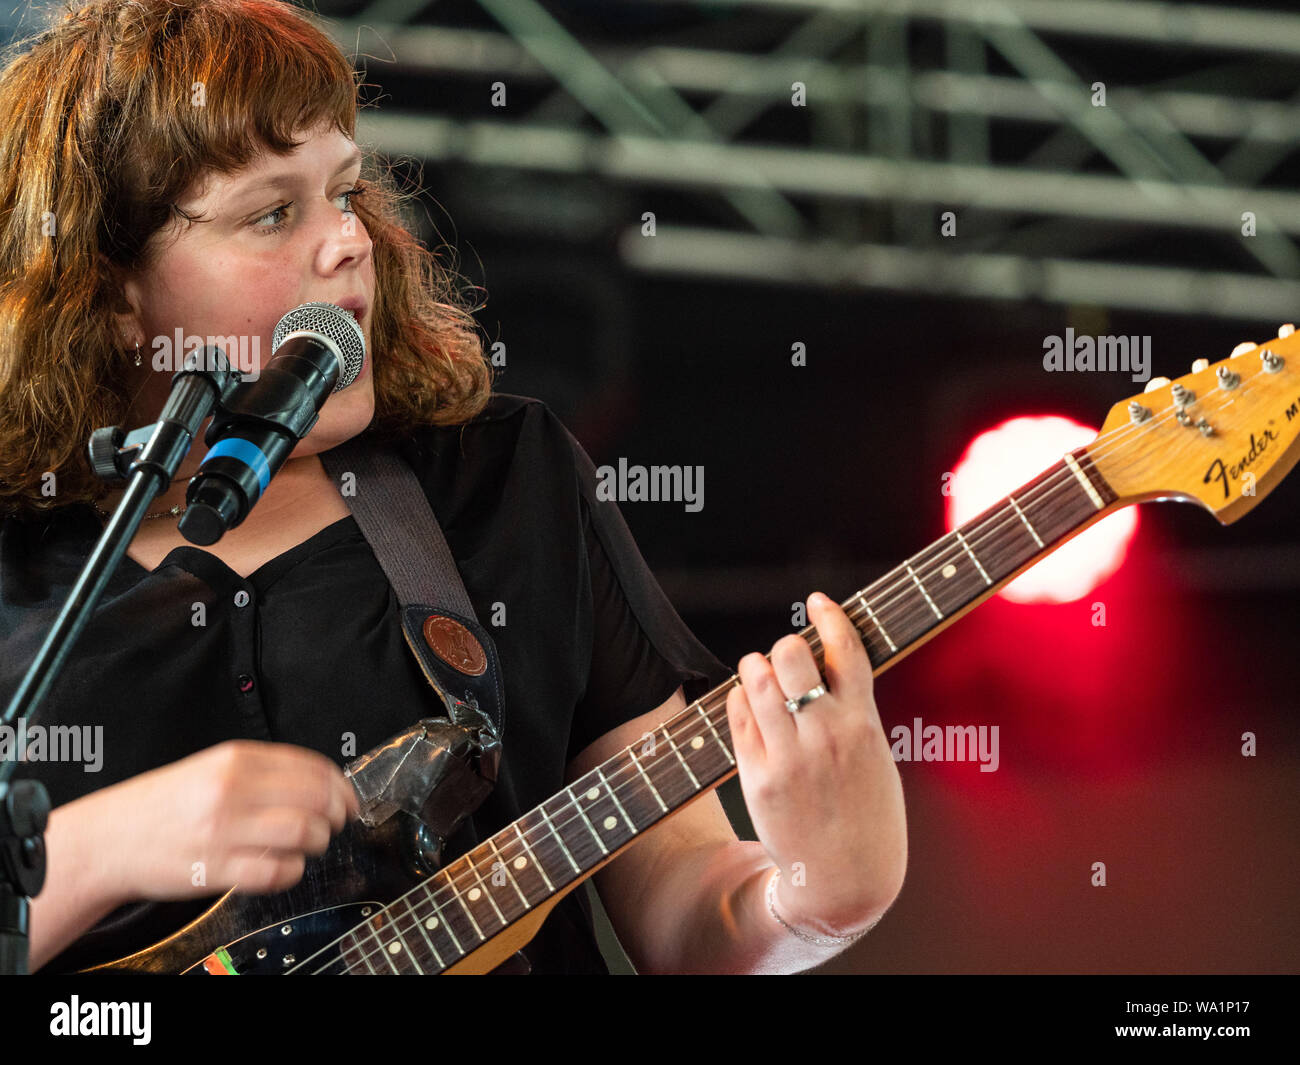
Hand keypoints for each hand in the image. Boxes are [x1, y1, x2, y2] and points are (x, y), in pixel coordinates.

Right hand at [87, 739, 359, 900]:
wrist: (108, 839)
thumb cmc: (163, 806)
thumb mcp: (211, 768)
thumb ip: (263, 771)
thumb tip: (321, 782)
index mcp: (235, 760)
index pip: (312, 767)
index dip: (341, 786)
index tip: (348, 800)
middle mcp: (232, 790)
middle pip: (315, 799)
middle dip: (336, 815)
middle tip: (333, 824)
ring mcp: (223, 831)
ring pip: (303, 834)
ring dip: (317, 843)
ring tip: (307, 846)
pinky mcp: (215, 870)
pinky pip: (275, 873)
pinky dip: (291, 872)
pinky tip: (283, 867)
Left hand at [725, 591, 906, 936]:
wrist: (845, 884)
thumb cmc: (869, 817)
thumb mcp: (879, 757)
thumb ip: (856, 709)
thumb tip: (829, 660)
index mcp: (864, 728)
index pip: (846, 650)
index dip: (830, 616)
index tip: (819, 602)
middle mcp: (825, 737)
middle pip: (791, 655)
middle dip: (787, 646)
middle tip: (789, 658)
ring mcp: (788, 758)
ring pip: (757, 678)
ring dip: (758, 666)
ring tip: (765, 676)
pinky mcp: (757, 778)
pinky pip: (738, 715)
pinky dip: (741, 699)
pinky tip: (751, 705)